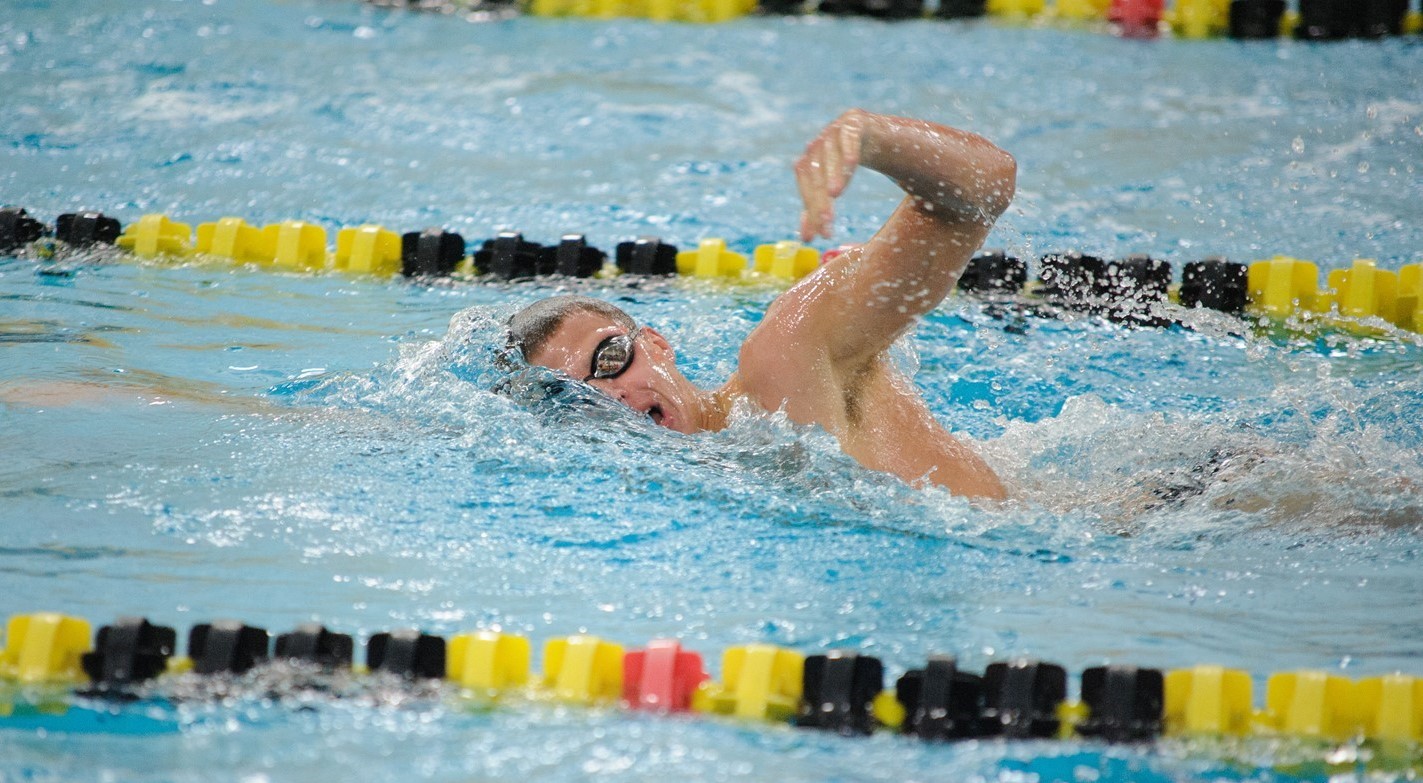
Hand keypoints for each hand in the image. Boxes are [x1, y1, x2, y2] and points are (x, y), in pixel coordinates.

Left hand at [794, 109, 869, 241]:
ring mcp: (833, 132)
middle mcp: (817, 146)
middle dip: (821, 199)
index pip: (808, 189)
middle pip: (816, 175)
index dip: (812, 211)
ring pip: (830, 155)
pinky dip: (849, 148)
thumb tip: (807, 238)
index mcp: (808, 163)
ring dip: (832, 174)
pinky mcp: (853, 122)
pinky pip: (849, 136)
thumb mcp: (832, 185)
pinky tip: (852, 162)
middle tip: (828, 222)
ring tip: (834, 194)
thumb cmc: (844, 163)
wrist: (867, 130)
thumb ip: (818, 208)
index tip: (820, 234)